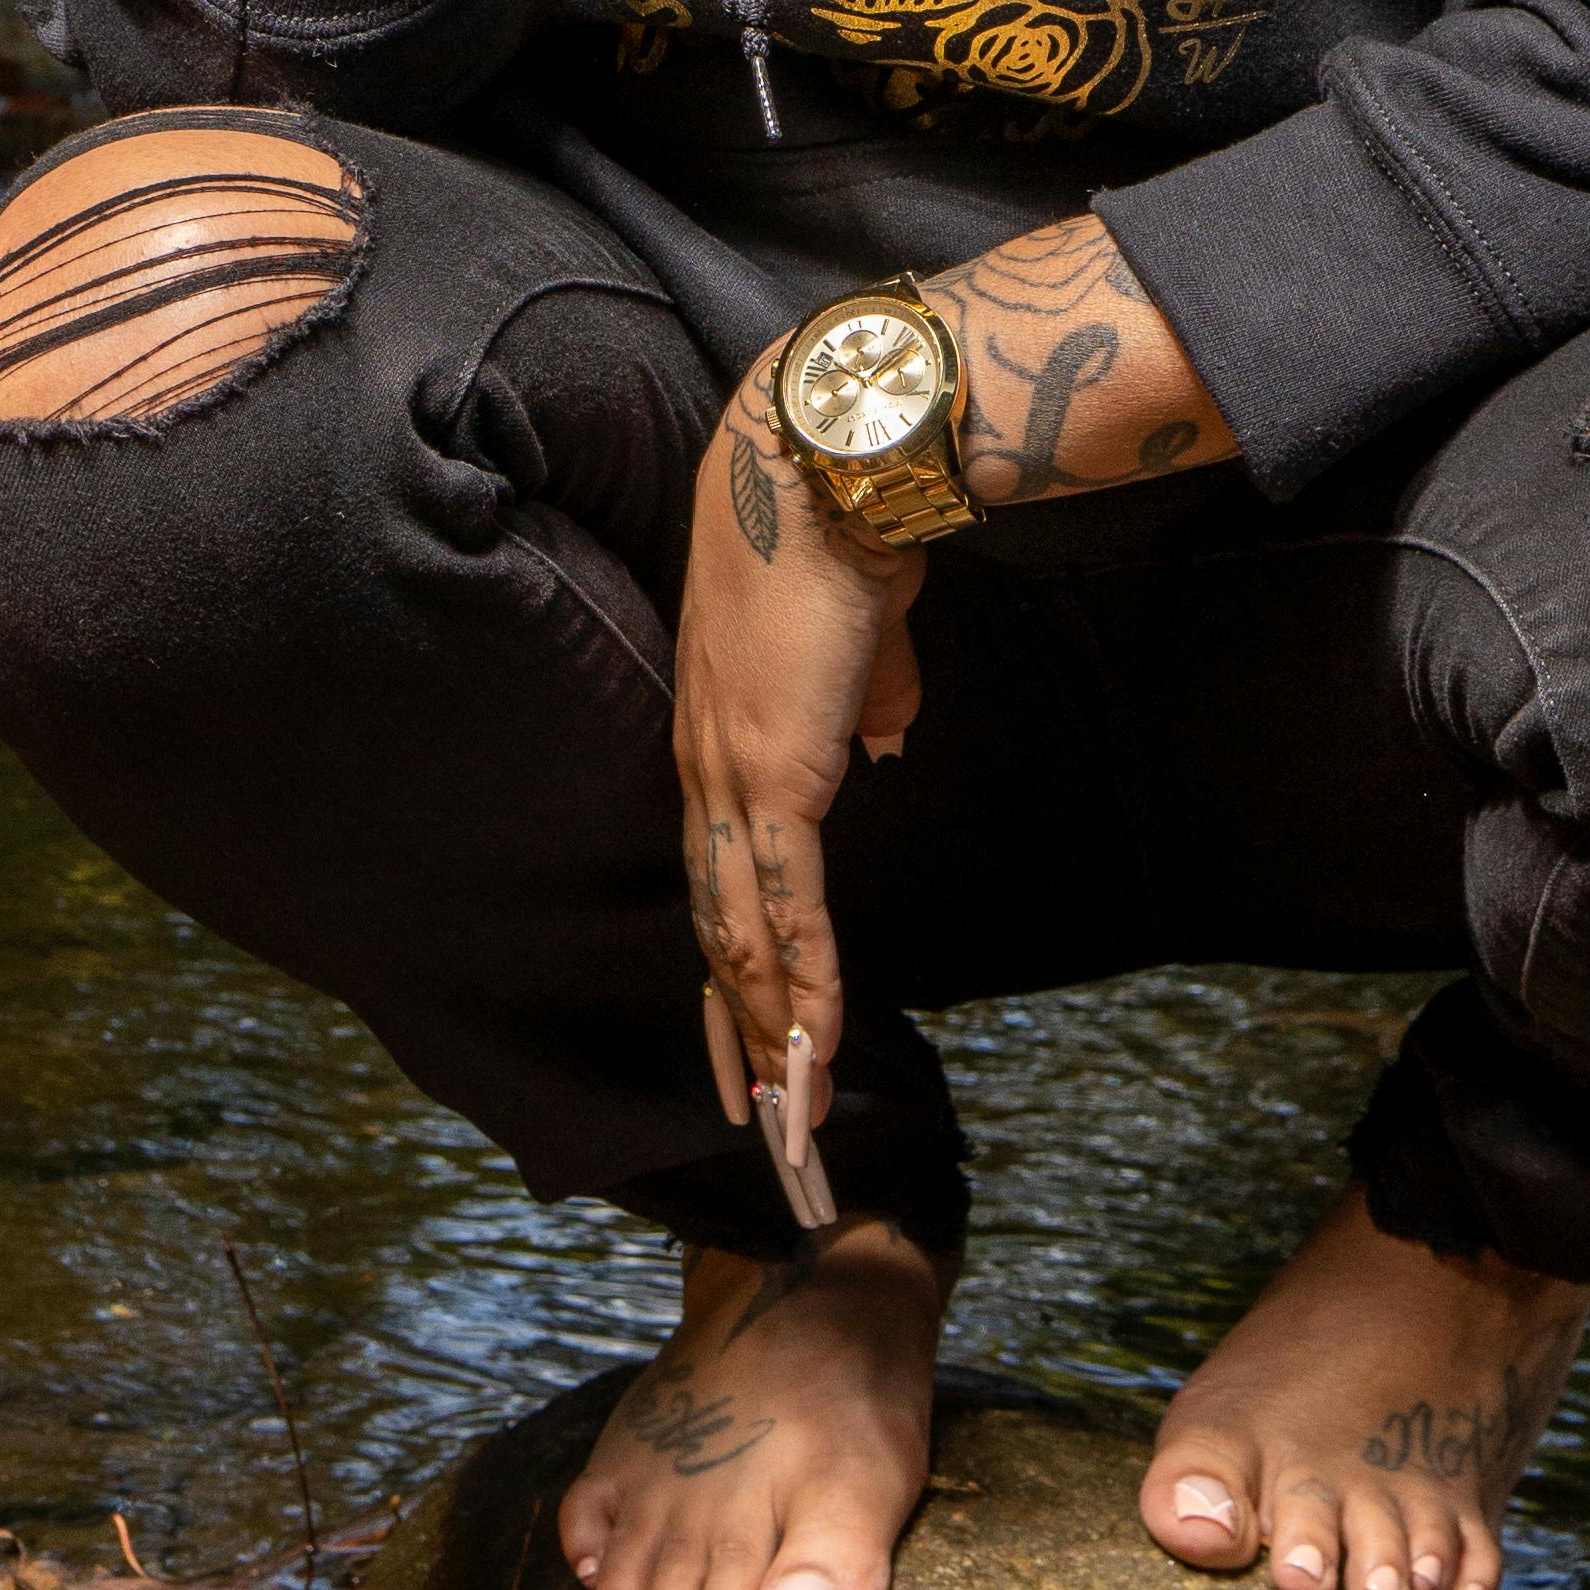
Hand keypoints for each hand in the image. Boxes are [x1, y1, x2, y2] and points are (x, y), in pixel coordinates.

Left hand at [675, 367, 924, 1124]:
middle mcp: (707, 769)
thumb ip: (866, 702)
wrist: (834, 472)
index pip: (718, 879)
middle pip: (718, 930)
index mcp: (722, 739)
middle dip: (742, 1032)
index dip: (732, 966)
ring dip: (771, 1032)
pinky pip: (785, 904)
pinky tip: (815, 1044)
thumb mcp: (864, 644)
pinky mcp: (775, 774)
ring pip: (743, 936)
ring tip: (792, 1116)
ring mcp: (733, 775)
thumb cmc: (849, 541)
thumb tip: (883, 740)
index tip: (745, 1039)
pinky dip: (803, 981)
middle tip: (761, 1117)